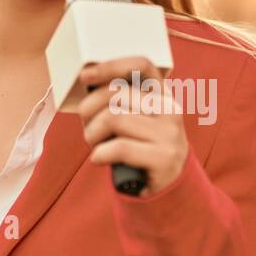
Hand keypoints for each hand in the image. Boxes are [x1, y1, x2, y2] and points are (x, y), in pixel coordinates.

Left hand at [77, 57, 188, 197]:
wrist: (167, 189)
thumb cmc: (140, 150)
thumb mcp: (134, 120)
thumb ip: (119, 101)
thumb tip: (88, 80)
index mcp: (162, 94)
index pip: (142, 66)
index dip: (111, 66)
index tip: (86, 76)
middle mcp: (170, 109)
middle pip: (116, 94)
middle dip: (90, 112)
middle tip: (89, 129)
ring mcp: (169, 134)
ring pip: (113, 118)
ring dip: (92, 135)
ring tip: (95, 146)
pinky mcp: (164, 158)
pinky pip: (119, 147)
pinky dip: (100, 154)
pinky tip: (100, 160)